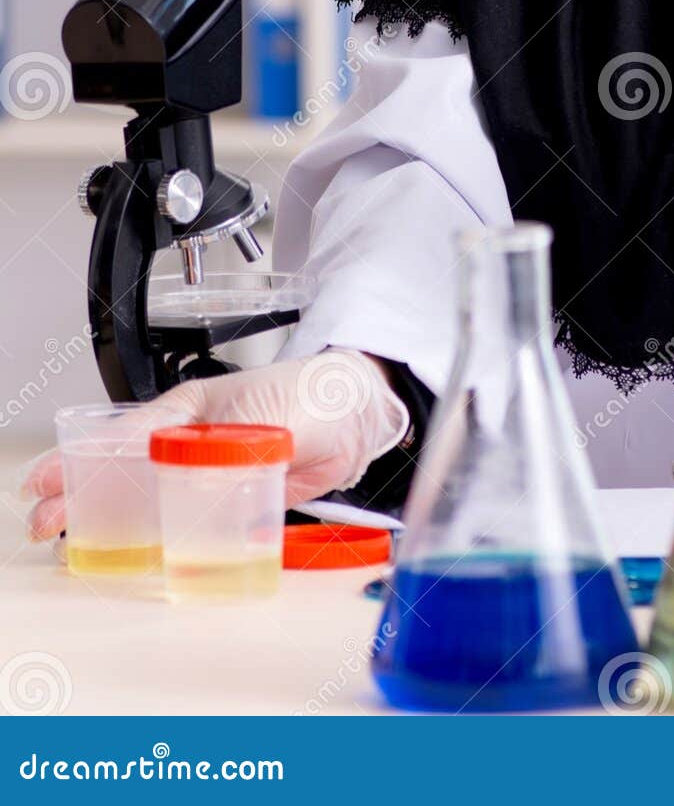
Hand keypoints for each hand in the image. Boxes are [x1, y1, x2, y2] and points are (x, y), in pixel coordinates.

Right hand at [19, 350, 408, 540]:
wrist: (356, 415)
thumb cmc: (307, 393)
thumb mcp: (252, 419)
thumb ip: (218, 454)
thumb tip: (194, 489)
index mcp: (186, 410)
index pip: (121, 437)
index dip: (79, 461)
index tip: (43, 482)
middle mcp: (192, 441)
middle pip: (127, 473)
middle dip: (83, 497)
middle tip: (47, 523)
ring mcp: (211, 470)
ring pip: (154, 500)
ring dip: (119, 523)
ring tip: (79, 545)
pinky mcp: (236, 496)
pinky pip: (196, 521)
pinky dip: (172, 538)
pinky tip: (150, 556)